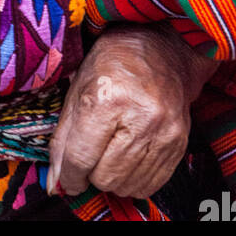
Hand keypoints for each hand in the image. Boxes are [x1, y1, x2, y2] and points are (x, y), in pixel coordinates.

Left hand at [47, 23, 218, 199]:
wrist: (162, 50)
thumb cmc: (113, 65)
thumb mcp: (78, 90)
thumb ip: (64, 139)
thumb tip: (56, 183)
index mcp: (107, 98)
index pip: (81, 157)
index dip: (69, 176)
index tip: (66, 180)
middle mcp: (139, 117)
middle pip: (104, 176)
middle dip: (91, 173)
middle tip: (91, 153)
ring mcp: (164, 132)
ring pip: (127, 185)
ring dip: (112, 177)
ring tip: (110, 151)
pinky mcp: (179, 144)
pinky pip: (150, 184)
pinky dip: (133, 179)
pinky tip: (128, 157)